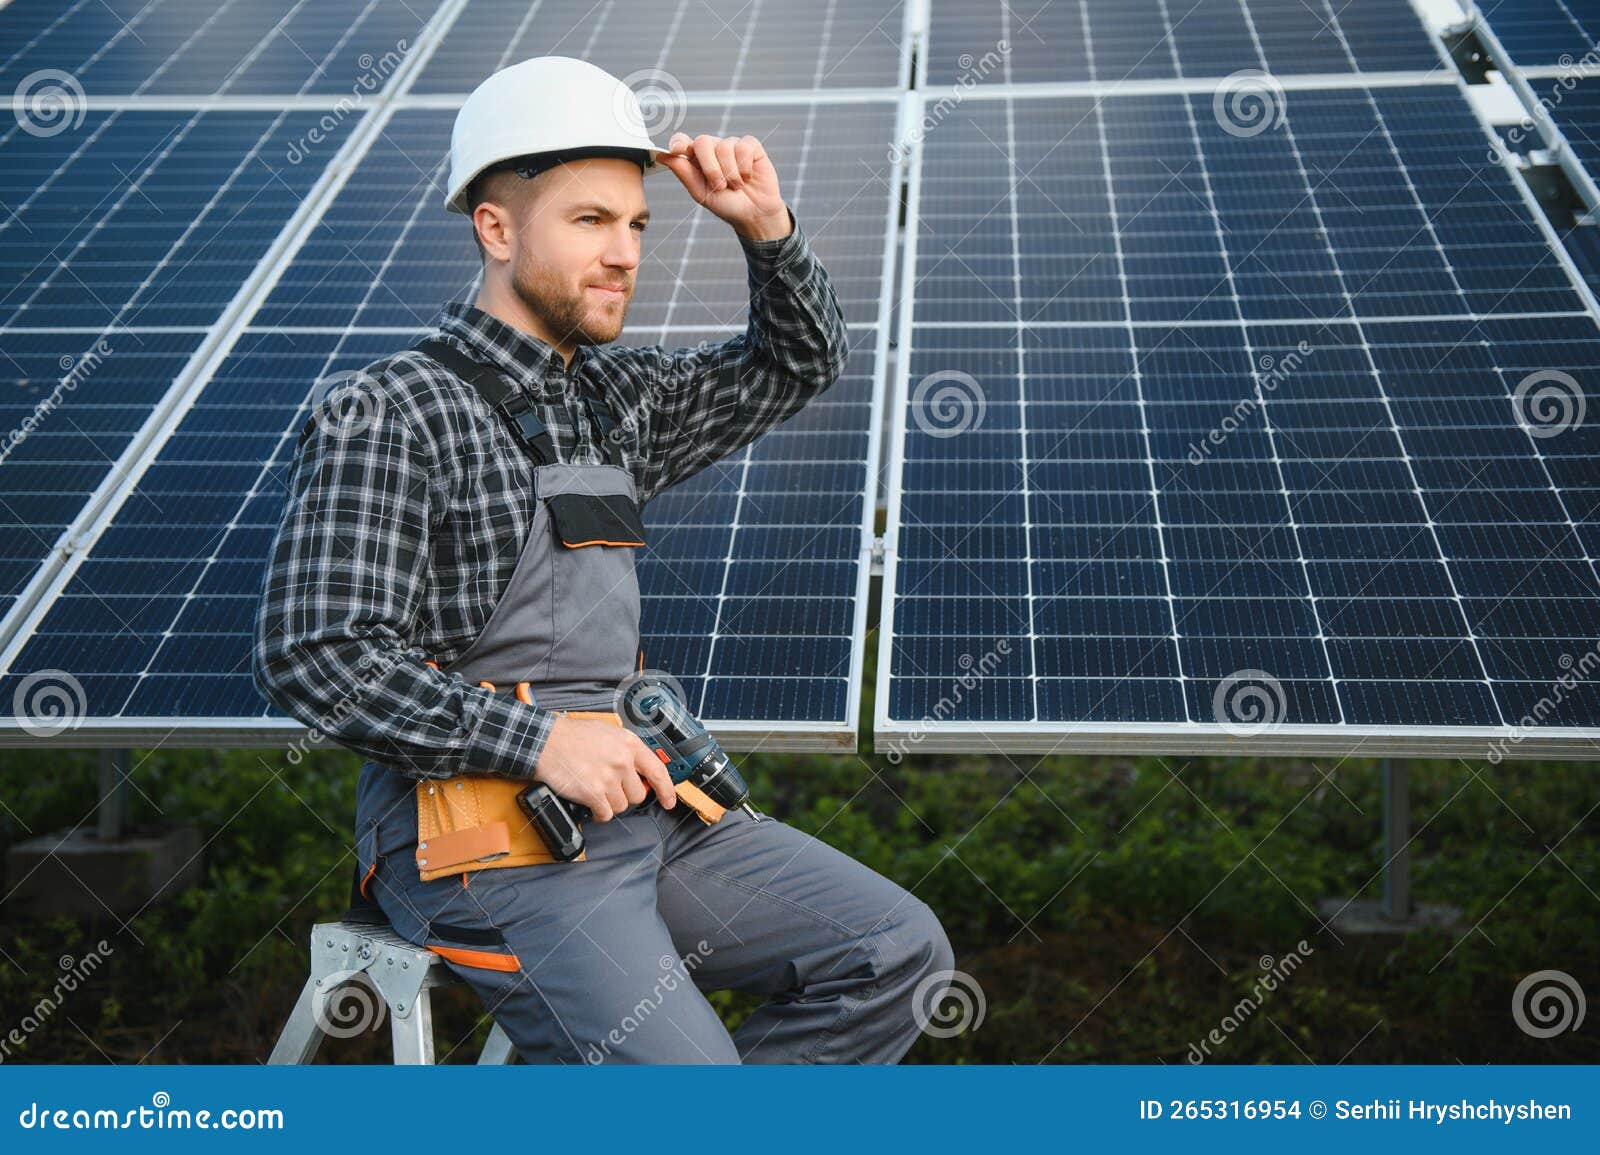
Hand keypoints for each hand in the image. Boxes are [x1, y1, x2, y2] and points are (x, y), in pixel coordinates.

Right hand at [532, 717, 676, 820]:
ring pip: (621, 805)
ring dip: (609, 803)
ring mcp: (609, 778)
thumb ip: (626, 750)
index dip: (666, 790)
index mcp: (629, 744)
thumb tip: (638, 770)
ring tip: (596, 790)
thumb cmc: (573, 736)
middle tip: (610, 787)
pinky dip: (599, 813)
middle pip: (637, 794)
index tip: (668, 801)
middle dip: (625, 795)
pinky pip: (606, 814)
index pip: (658, 771)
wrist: (547, 742)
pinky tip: (592, 805)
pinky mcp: (593, 793)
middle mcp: (622, 761)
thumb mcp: (608, 733)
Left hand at [659, 132, 789, 240]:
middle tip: (720, 186)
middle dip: (711, 168)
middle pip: (702, 142)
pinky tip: (748, 177)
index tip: (677, 150)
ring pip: (725, 146)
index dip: (678, 142)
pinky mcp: (751, 146)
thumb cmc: (726, 204)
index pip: (682, 141)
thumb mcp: (701, 193)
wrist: (754, 214)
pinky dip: (745, 167)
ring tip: (736, 186)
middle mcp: (713, 149)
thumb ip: (684, 173)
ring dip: (731, 172)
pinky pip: (744, 147)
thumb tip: (662, 156)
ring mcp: (732, 146)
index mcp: (696, 160)